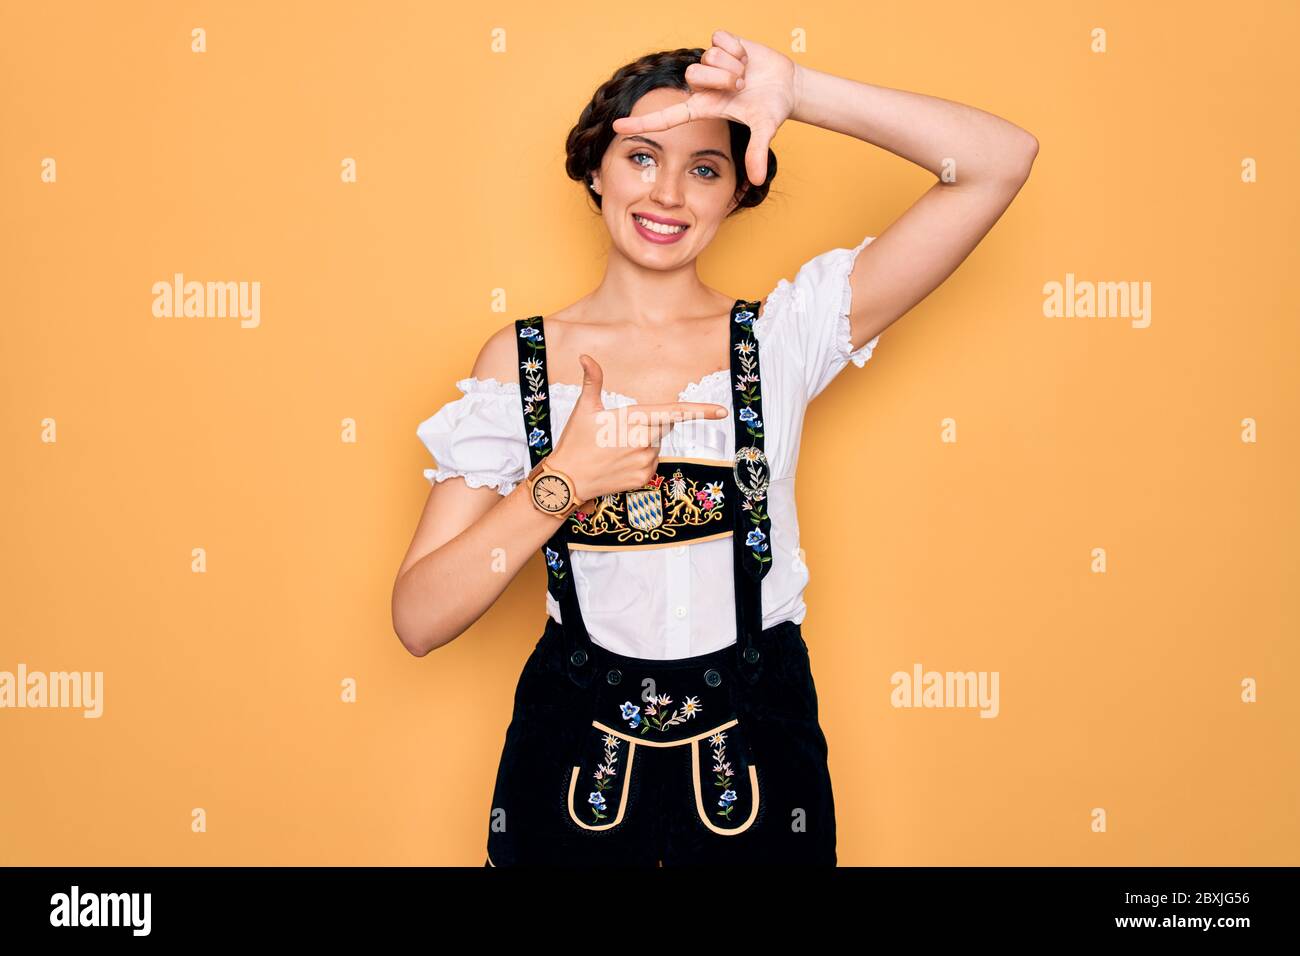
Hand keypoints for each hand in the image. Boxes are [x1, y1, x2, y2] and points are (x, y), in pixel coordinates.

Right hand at [548, 354, 727, 502]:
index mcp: (633, 419)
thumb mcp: (584, 408)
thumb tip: (585, 357)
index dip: (701, 411)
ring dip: (644, 443)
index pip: (673, 412)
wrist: (567, 479)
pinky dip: (641, 460)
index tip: (722, 411)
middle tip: (621, 430)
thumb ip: (592, 381)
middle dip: (650, 424)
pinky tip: (620, 462)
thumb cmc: (574, 441)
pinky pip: (652, 463)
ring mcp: (645, 461)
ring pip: (657, 444)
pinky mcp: (643, 478)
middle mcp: (643, 441)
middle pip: (664, 425)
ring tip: (616, 448)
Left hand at [611, 30, 798, 185]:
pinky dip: (737, 47)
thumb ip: (757, 152)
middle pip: (692, 75)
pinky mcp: (719, 43)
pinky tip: (745, 57)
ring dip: (732, 65)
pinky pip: (720, 38)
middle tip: (741, 87)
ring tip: (745, 74)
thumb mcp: (765, 130)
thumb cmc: (770, 108)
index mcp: (703, 108)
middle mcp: (701, 86)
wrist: (787, 84)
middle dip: (721, 79)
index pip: (667, 117)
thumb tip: (757, 180)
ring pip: (707, 56)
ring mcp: (709, 64)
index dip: (642, 122)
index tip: (617, 127)